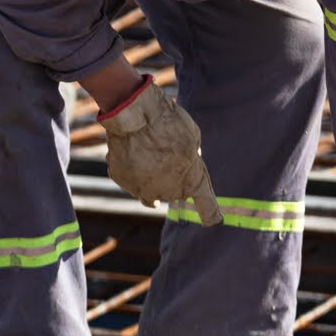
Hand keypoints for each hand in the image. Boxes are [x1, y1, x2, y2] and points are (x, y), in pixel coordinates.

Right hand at [96, 76, 221, 224]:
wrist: (135, 116)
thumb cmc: (169, 123)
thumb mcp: (193, 137)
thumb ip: (191, 156)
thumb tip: (183, 161)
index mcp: (192, 182)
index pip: (208, 208)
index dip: (211, 214)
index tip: (213, 219)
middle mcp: (169, 192)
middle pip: (174, 193)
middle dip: (174, 179)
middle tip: (168, 153)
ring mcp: (142, 190)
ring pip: (149, 190)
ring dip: (151, 177)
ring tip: (148, 152)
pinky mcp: (121, 180)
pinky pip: (129, 178)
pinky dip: (131, 167)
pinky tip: (132, 149)